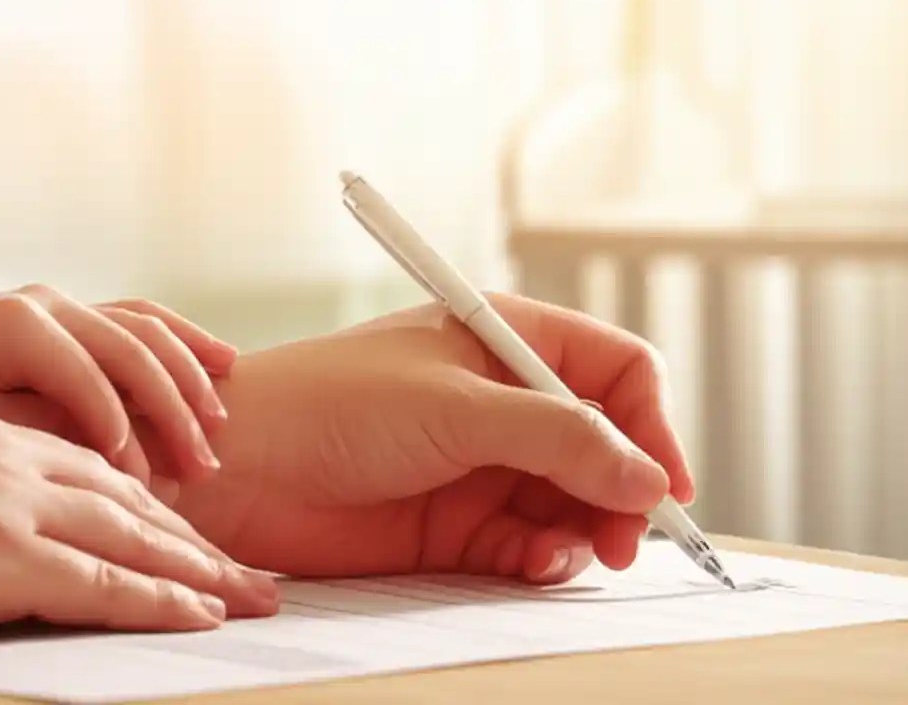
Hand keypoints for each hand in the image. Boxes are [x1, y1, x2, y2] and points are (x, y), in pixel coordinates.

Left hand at [0, 285, 234, 488]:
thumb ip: (45, 428)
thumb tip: (116, 448)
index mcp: (16, 324)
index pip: (96, 381)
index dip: (128, 435)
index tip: (146, 487)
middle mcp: (44, 300)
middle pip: (135, 348)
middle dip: (177, 408)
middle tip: (205, 462)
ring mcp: (56, 300)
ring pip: (147, 326)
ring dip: (191, 371)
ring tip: (223, 417)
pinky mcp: (61, 313)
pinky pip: (137, 319)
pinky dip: (180, 340)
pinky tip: (220, 360)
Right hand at [0, 406, 277, 644]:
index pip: (100, 470)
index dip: (158, 505)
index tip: (199, 534)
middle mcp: (15, 460)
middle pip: (135, 499)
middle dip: (201, 542)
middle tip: (256, 571)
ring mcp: (10, 505)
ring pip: (134, 536)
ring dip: (202, 572)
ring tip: (255, 596)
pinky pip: (102, 581)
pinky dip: (159, 599)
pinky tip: (201, 613)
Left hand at [151, 294, 693, 583]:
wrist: (240, 468)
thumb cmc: (333, 404)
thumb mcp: (458, 408)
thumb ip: (561, 438)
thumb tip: (647, 478)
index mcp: (505, 341)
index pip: (614, 370)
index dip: (651, 422)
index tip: (667, 480)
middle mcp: (502, 402)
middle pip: (603, 445)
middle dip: (623, 490)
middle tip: (628, 538)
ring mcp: (481, 465)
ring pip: (572, 502)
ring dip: (585, 531)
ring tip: (566, 553)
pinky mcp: (456, 525)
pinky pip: (528, 546)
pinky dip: (542, 560)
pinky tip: (534, 566)